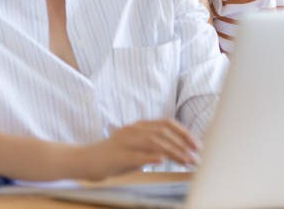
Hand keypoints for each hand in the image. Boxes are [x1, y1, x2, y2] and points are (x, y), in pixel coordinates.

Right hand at [79, 119, 200, 180]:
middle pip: (163, 132)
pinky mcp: (118, 155)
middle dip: (183, 144)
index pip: (166, 123)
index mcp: (139, 126)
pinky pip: (136, 155)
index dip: (183, 132)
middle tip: (196, 157)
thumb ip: (155, 145)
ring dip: (174, 152)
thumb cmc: (115, 156)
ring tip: (186, 161)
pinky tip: (162, 160)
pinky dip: (150, 157)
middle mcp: (134, 130)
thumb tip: (179, 151)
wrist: (86, 160)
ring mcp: (125, 142)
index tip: (197, 145)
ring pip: (154, 143)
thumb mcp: (137, 147)